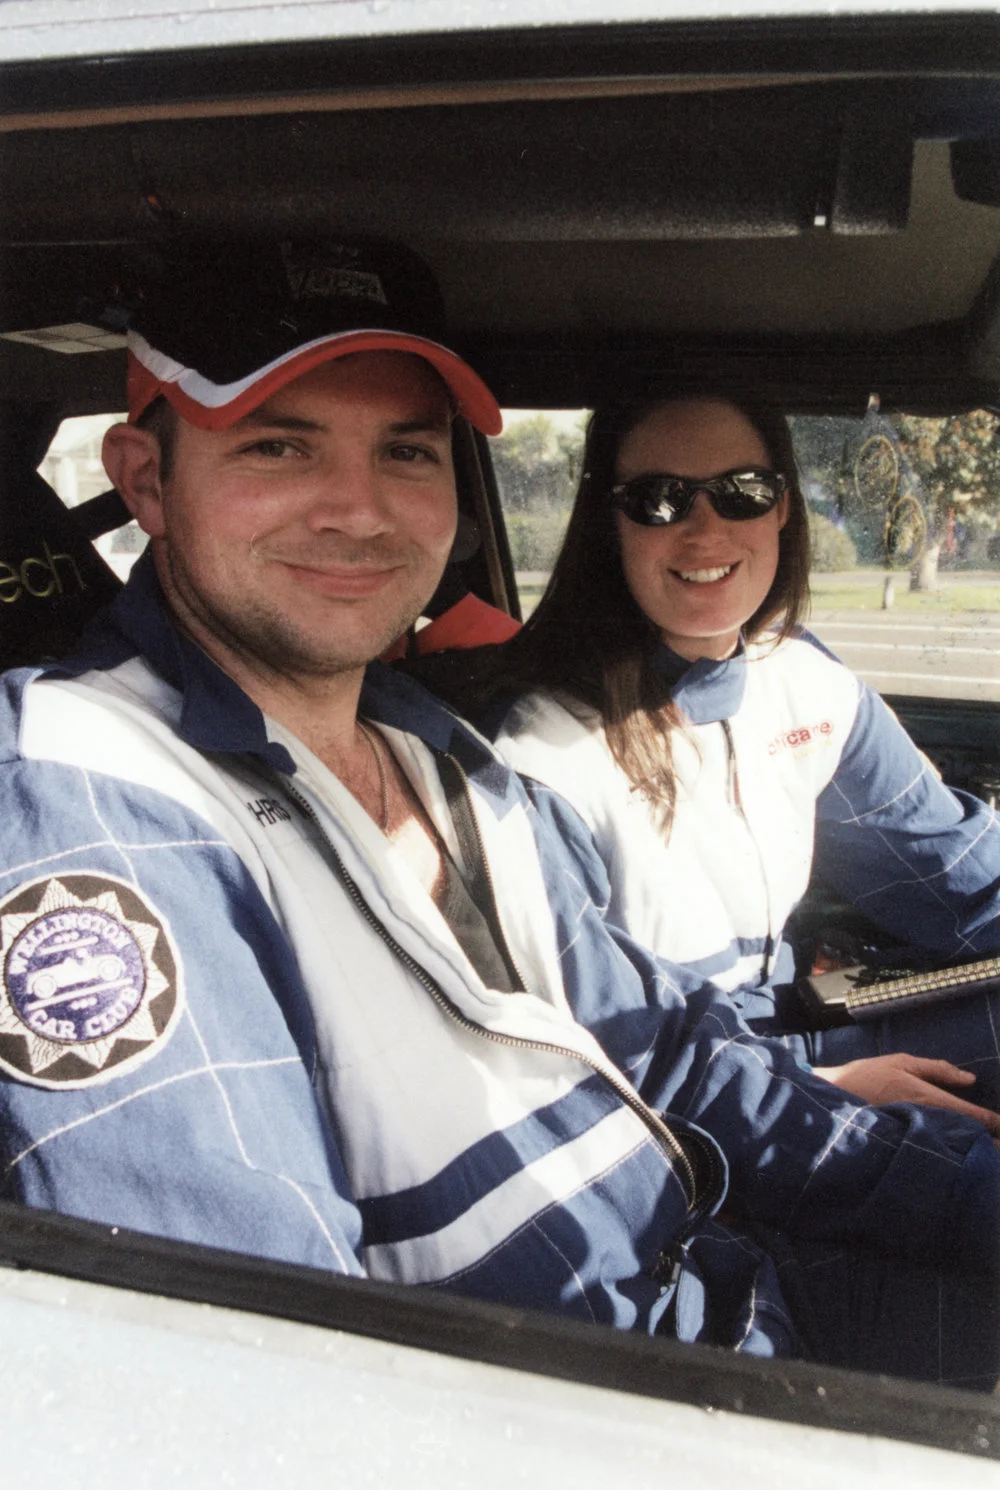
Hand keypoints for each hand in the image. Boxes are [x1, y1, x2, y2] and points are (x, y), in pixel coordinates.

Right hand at [814, 1053, 999, 1134]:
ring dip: (972, 1148)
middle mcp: (924, 1117)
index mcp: (926, 1095)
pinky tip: (958, 1152)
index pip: (969, 1113)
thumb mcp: (902, 1061)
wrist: (832, 1096)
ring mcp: (914, 1132)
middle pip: (966, 1134)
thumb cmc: (866, 1074)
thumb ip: (937, 1069)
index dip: (992, 1121)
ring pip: (952, 1143)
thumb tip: (970, 1079)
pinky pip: (935, 1146)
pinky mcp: (905, 1141)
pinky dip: (951, 1150)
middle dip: (989, 1141)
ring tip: (990, 1152)